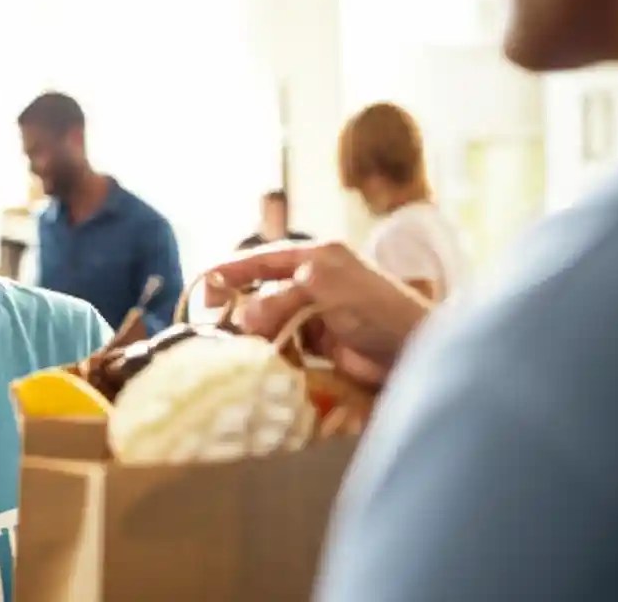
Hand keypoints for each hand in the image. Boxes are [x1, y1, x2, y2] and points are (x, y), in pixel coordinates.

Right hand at [207, 242, 430, 388]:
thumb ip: (282, 298)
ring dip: (254, 334)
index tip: (204, 285)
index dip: (232, 270)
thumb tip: (243, 317)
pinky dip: (271, 352)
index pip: (264, 258)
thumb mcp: (325, 288)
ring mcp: (316, 313)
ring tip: (235, 347)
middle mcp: (314, 281)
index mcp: (317, 257)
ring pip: (270, 321)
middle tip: (215, 325)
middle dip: (240, 306)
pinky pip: (285, 345)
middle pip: (263, 291)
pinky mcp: (321, 344)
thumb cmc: (376, 308)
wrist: (413, 348)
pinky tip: (259, 360)